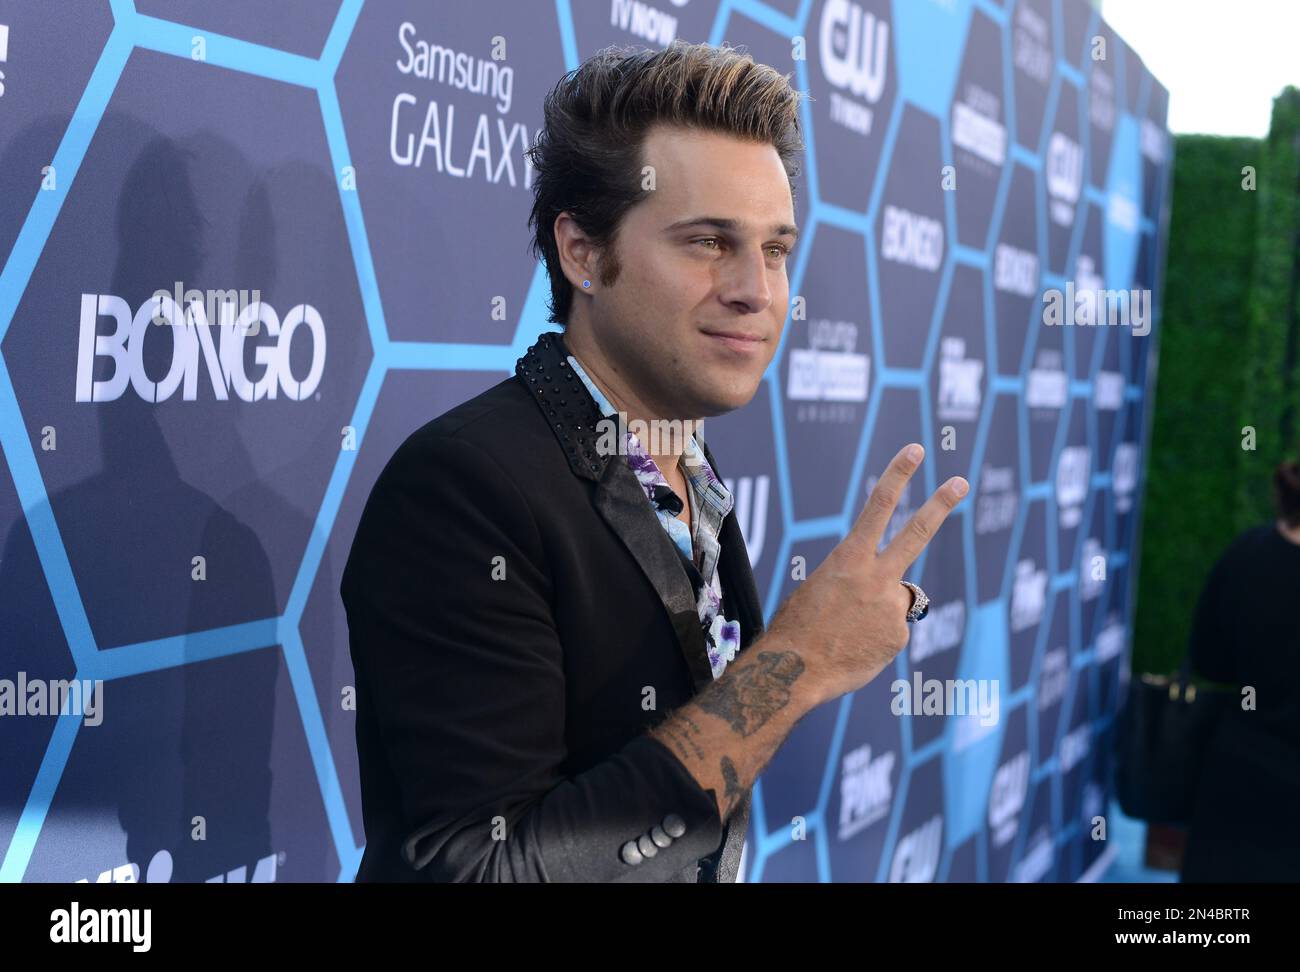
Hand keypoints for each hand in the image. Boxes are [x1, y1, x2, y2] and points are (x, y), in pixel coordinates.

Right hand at [763, 442, 966, 705]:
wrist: (793, 669)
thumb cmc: (798, 627)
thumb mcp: (821, 588)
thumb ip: (858, 582)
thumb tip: (887, 598)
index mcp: (850, 558)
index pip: (879, 506)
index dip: (899, 474)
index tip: (916, 450)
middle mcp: (877, 577)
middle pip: (917, 533)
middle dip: (940, 505)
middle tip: (961, 482)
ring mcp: (892, 607)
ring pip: (894, 600)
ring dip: (876, 613)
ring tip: (847, 632)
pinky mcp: (899, 636)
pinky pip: (892, 630)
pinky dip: (876, 639)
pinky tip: (854, 648)